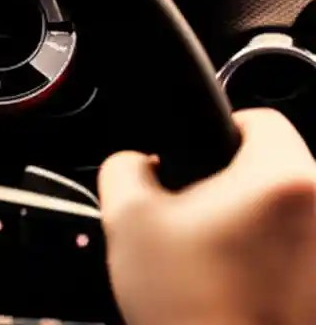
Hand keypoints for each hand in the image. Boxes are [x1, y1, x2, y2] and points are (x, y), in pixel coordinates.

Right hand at [100, 108, 315, 324]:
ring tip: (222, 268)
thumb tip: (137, 163)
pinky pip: (304, 257)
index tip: (196, 168)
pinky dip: (282, 267)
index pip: (257, 119)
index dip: (216, 134)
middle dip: (236, 191)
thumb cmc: (192, 308)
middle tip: (198, 228)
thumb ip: (126, 168)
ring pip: (294, 218)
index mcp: (283, 177)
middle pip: (277, 171)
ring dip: (263, 231)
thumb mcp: (126, 221)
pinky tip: (245, 293)